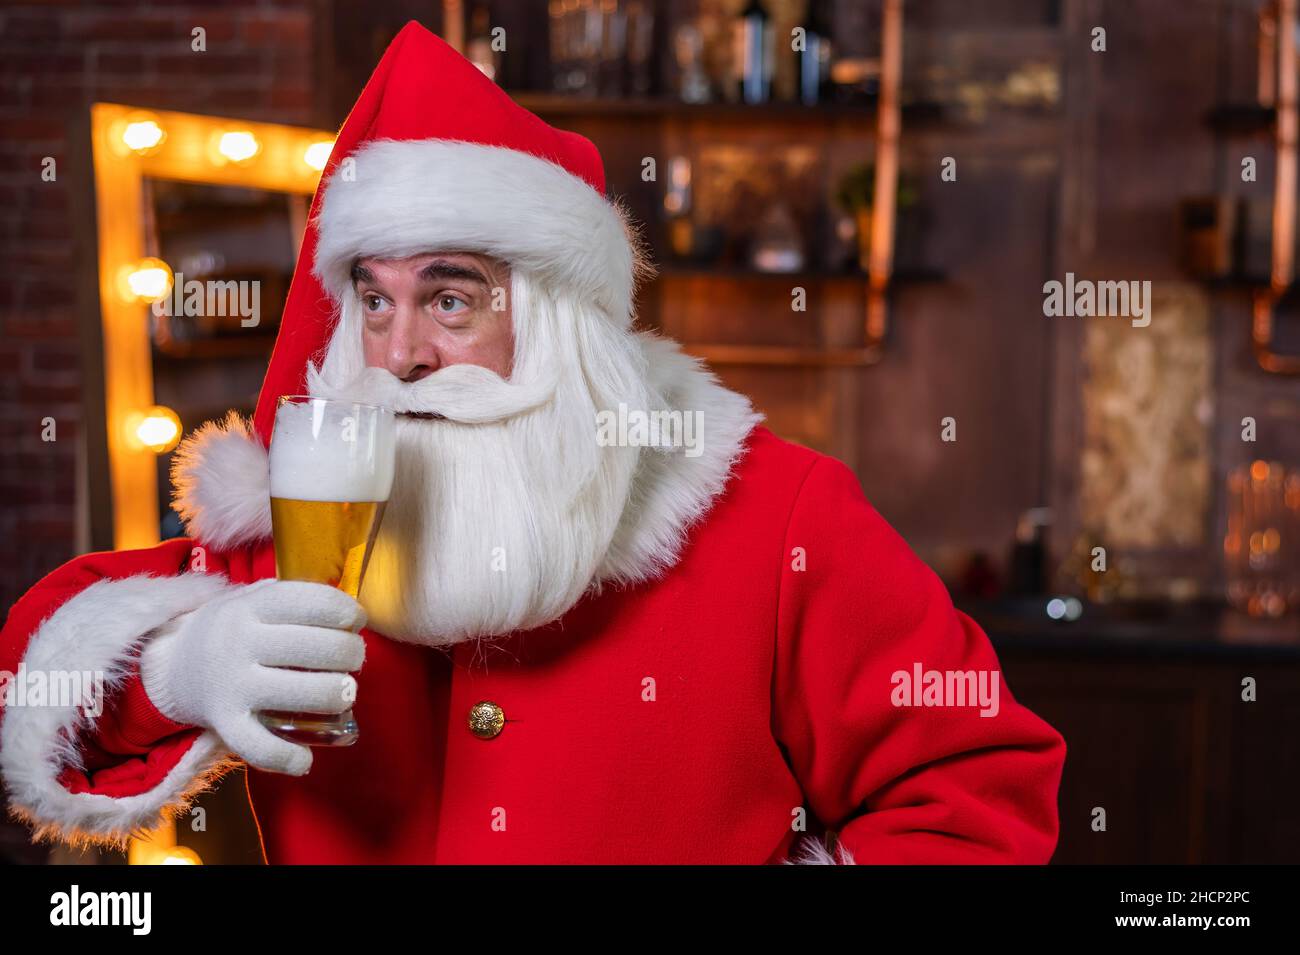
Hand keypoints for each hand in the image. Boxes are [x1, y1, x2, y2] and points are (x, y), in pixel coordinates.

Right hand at [139, 579, 365, 775]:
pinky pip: (259, 747)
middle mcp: (240, 643)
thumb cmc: (237, 629)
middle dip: (351, 653)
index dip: (346, 611)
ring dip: (337, 696)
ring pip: (302, 694)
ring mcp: (232, 685)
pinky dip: (287, 758)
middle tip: (353, 659)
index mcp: (252, 607)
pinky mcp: (224, 723)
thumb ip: (298, 602)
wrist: (174, 665)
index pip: (312, 603)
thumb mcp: (256, 600)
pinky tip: (306, 759)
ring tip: (343, 694)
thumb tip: (352, 618)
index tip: (354, 620)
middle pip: (315, 647)